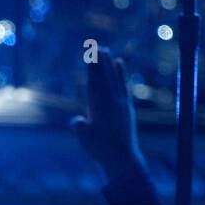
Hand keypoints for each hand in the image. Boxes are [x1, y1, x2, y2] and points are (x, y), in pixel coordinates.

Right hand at [70, 48, 144, 179]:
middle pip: (104, 78)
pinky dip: (121, 74)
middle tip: (95, 45)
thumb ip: (80, 128)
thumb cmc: (99, 150)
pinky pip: (123, 85)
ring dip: (109, 64)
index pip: (94, 84)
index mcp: (100, 109)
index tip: (90, 55)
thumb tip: (77, 120)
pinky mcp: (127, 106)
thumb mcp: (85, 140)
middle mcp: (112, 103)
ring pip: (114, 79)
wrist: (121, 159)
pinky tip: (120, 63)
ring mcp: (121, 103)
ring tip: (106, 50)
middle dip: (99, 62)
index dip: (92, 69)